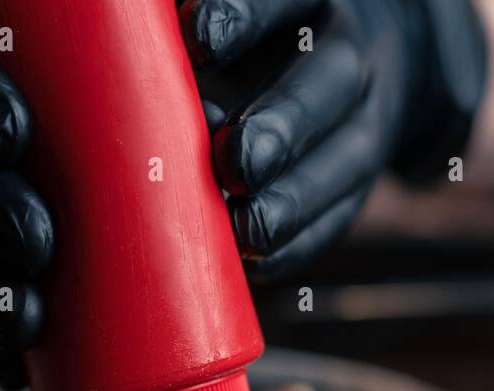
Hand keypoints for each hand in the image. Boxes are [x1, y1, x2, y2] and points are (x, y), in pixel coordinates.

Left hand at [182, 0, 487, 279]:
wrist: (350, 63)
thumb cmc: (255, 39)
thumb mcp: (242, 19)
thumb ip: (194, 34)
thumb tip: (129, 47)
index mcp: (309, 1)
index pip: (284, 1)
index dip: (244, 17)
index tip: (195, 39)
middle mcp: (347, 54)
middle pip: (327, 85)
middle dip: (281, 127)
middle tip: (233, 162)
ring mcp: (364, 122)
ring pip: (346, 162)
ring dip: (293, 202)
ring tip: (244, 228)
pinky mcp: (358, 183)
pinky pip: (338, 219)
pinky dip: (298, 245)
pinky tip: (259, 261)